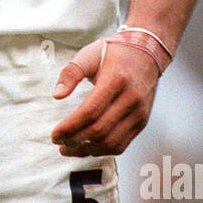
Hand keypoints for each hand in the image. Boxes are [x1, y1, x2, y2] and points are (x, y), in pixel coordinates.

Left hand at [50, 38, 158, 156]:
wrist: (146, 51)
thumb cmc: (115, 52)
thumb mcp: (88, 54)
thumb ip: (70, 73)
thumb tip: (57, 95)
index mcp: (116, 80)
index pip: (90, 112)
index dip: (70, 127)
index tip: (55, 134)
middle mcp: (130, 99)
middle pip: (100, 130)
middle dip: (75, 141)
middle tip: (59, 142)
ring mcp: (139, 112)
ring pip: (111, 142)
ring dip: (87, 150)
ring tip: (69, 148)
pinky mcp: (142, 121)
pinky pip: (122, 144)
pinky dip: (102, 150)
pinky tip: (88, 148)